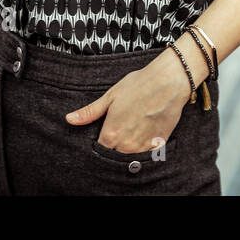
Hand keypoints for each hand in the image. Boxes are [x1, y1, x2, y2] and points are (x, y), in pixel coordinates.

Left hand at [65, 53, 192, 153]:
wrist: (168, 82)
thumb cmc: (140, 85)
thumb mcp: (111, 96)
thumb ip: (90, 112)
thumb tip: (71, 119)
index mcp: (111, 133)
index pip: (99, 150)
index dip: (101, 143)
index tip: (106, 134)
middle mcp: (126, 145)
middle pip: (114, 155)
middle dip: (115, 147)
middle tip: (122, 129)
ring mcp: (143, 147)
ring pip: (130, 157)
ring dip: (130, 148)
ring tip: (134, 129)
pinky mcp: (158, 145)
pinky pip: (148, 154)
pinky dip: (145, 148)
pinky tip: (147, 132)